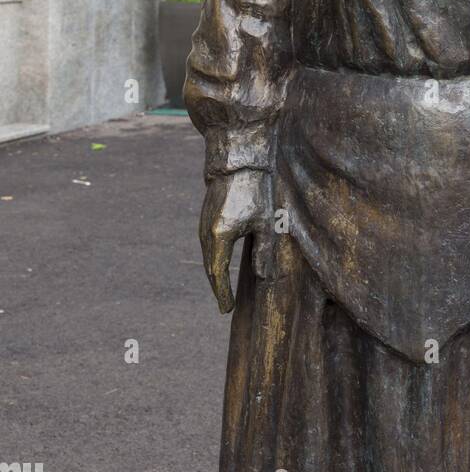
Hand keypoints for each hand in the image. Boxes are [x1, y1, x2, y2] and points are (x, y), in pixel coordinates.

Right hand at [199, 168, 274, 312]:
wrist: (237, 162)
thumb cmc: (255, 189)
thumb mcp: (265, 222)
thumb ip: (264, 252)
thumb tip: (263, 277)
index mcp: (220, 237)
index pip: (218, 274)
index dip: (223, 294)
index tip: (227, 309)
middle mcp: (206, 233)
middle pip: (210, 268)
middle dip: (218, 288)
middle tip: (225, 306)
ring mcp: (203, 224)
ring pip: (207, 256)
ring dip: (214, 274)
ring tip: (223, 289)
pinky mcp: (205, 217)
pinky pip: (207, 245)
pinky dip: (213, 259)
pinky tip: (221, 263)